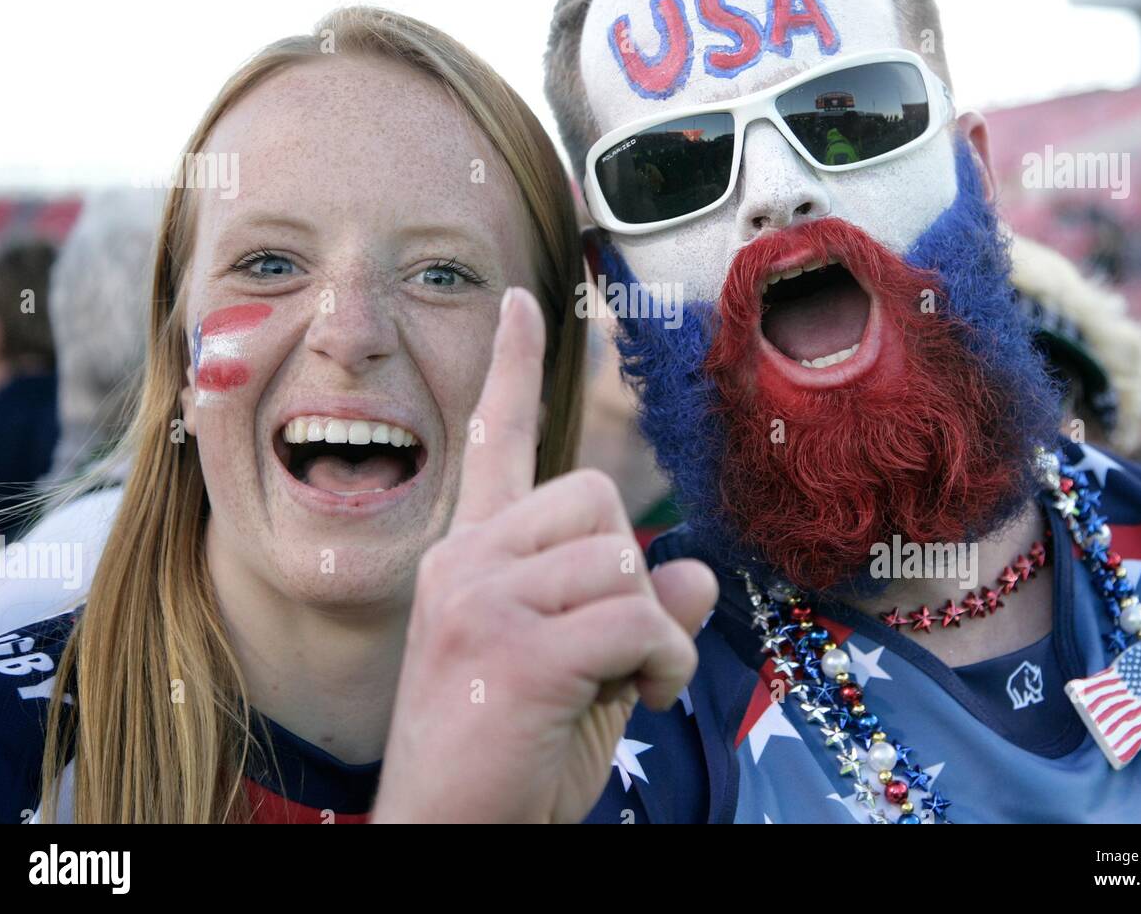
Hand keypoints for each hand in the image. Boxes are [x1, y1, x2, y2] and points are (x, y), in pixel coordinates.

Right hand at [372, 286, 716, 822]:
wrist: (447, 838)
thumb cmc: (507, 758)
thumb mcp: (581, 671)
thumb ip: (627, 611)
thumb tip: (693, 571)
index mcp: (469, 557)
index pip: (493, 442)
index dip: (510, 368)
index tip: (521, 301)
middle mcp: (464, 562)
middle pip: (593, 498)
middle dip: (628, 572)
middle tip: (616, 650)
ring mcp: (482, 601)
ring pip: (624, 559)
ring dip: (654, 632)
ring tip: (626, 685)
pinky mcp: (517, 649)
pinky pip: (640, 619)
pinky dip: (664, 664)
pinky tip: (637, 699)